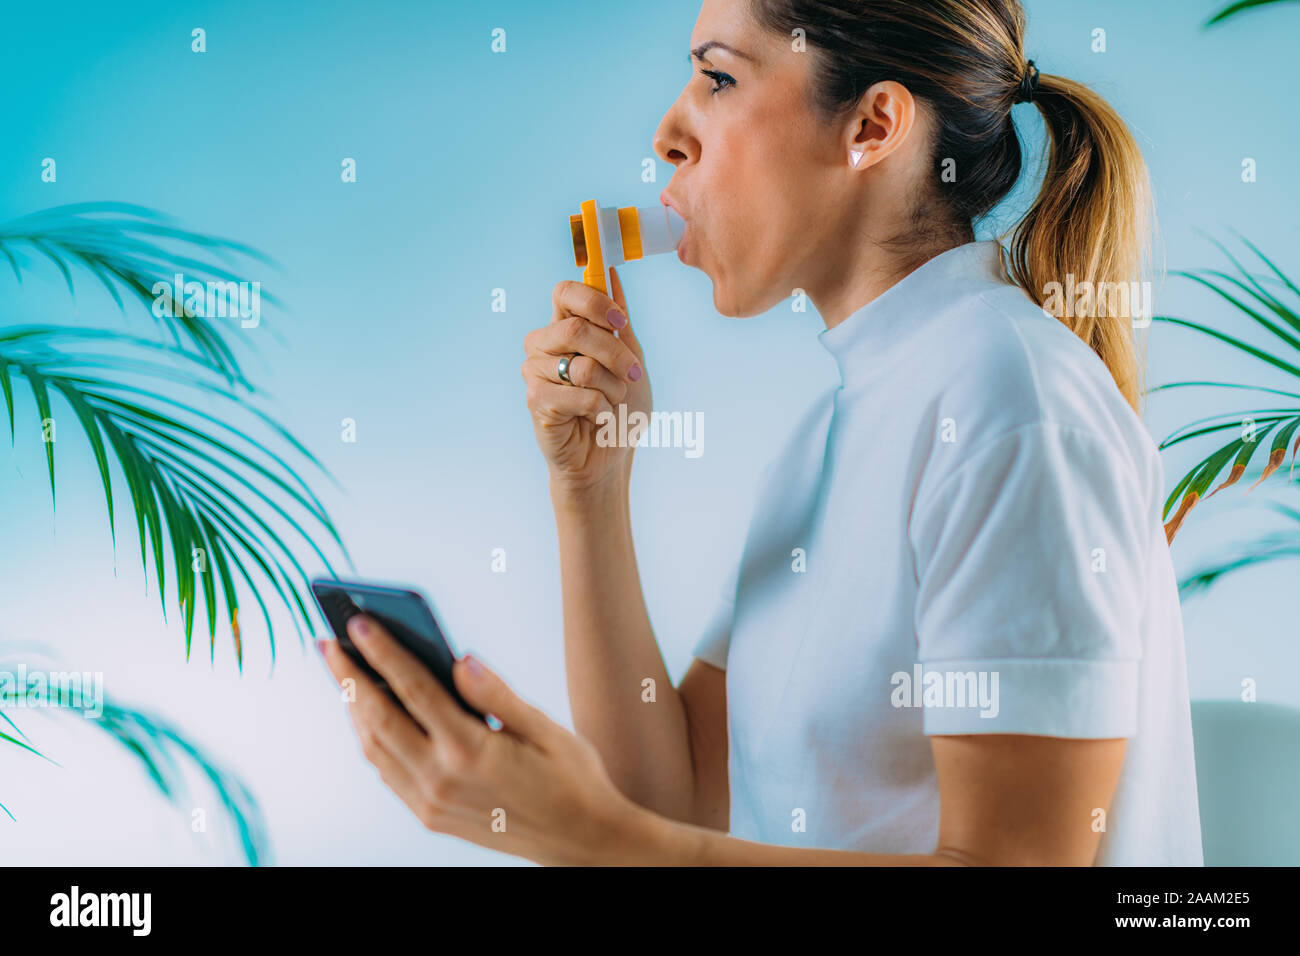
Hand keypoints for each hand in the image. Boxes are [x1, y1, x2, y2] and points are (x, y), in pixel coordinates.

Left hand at [318, 615, 648, 865]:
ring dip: (353, 707)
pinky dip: (370, 736)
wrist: (580, 841)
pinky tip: (370, 712)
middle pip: (378, 718)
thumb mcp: (545, 728)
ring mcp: (430, 803)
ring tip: (342, 671)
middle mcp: (441, 781)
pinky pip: (386, 770)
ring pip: (374, 747)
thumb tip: (459, 658)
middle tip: (326, 641)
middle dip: (349, 676)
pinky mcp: (430, 816)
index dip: (383, 652)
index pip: (414, 690)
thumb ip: (497, 693)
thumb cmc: (571, 777)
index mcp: (471, 752)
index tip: (357, 621)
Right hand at [522, 268, 651, 493]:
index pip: (566, 292)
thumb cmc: (620, 408)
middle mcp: (544, 344)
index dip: (594, 301)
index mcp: (565, 326)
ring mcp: (535, 371)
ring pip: (582, 366)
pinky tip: (596, 419)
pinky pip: (578, 395)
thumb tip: (611, 275)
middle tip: (632, 377)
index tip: (620, 322)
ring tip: (611, 403)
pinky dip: (600, 409)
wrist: (610, 457)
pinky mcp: (535, 400)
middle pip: (576, 327)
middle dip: (616, 355)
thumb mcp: (630, 358)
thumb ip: (619, 321)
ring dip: (611, 389)